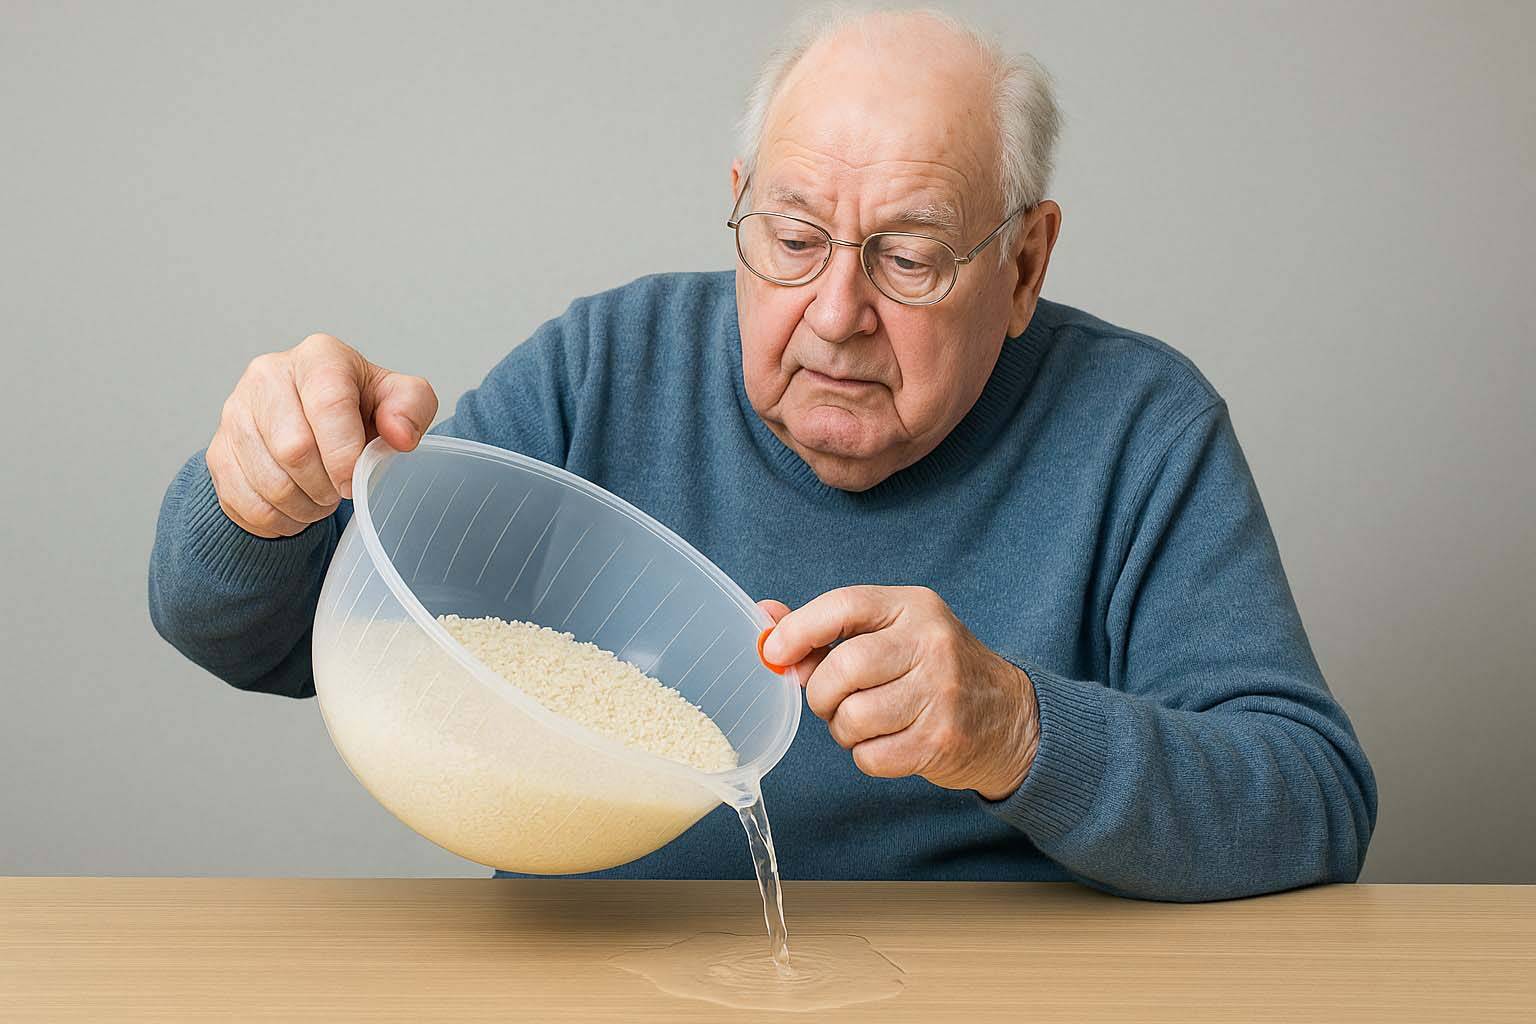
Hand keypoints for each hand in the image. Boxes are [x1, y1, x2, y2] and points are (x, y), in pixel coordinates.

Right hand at [207, 333, 437, 537]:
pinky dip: (278, 520)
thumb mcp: (402, 399)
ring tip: (321, 497)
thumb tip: (400, 435)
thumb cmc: (362, 409)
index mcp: (318, 357)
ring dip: (305, 506)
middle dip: (326, 484)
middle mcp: (267, 376)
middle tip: (341, 490)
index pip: (328, 406)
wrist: (315, 422)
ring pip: (268, 482)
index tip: (355, 481)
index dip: (345, 454)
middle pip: (293, 449)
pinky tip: (296, 507)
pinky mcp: (217, 451)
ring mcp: (235, 413)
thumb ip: (412, 408)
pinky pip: (245, 503)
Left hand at [759, 586, 1039, 800]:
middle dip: (822, 693)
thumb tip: (764, 619)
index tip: (776, 651)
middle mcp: (932, 644)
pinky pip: (871, 757)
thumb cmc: (933, 670)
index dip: (800, 629)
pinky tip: (888, 742)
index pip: (846, 605)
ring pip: (853, 717)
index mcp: (914, 607)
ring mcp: (941, 694)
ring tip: (866, 722)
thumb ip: (827, 629)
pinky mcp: (941, 740)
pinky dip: (866, 756)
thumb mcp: (891, 632)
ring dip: (844, 729)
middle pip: (844, 668)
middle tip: (833, 700)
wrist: (1008, 716)